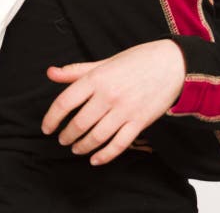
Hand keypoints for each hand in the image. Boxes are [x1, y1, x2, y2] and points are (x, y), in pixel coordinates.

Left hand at [41, 39, 185, 165]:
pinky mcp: (139, 122)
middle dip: (66, 136)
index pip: (65, 102)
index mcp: (98, 77)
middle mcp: (109, 94)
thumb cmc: (137, 60)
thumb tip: (51, 73)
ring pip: (96, 137)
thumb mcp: (105, 62)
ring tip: (76, 148)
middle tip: (62, 139)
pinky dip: (104, 155)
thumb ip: (77, 70)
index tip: (46, 128)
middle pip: (78, 123)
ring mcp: (125, 110)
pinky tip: (95, 159)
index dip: (51, 118)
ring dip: (82, 147)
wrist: (172, 63)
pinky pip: (118, 145)